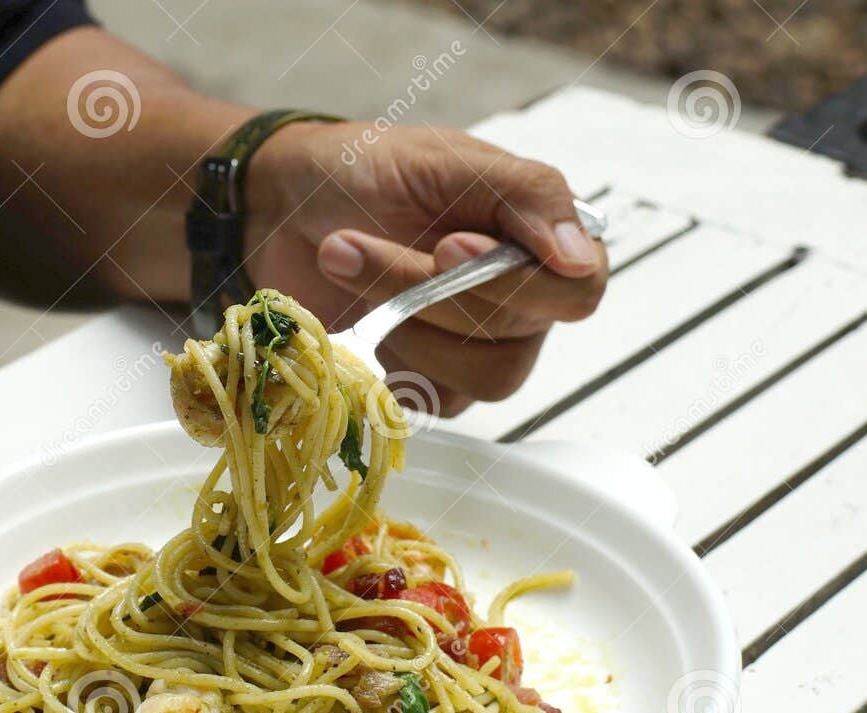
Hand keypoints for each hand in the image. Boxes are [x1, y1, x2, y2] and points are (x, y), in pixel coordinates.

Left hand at [245, 122, 607, 418]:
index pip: (577, 292)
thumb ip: (525, 195)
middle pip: (513, 338)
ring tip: (347, 265)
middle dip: (426, 292)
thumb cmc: (366, 169)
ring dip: (403, 327)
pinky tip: (363, 314)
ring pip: (479, 380)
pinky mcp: (432, 376)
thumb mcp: (444, 158)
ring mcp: (479, 345)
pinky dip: (390, 359)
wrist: (286, 205)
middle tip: (356, 243)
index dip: (515, 284)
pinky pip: (434, 400)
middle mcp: (523, 298)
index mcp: (542, 238)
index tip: (446, 247)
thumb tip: (580, 259)